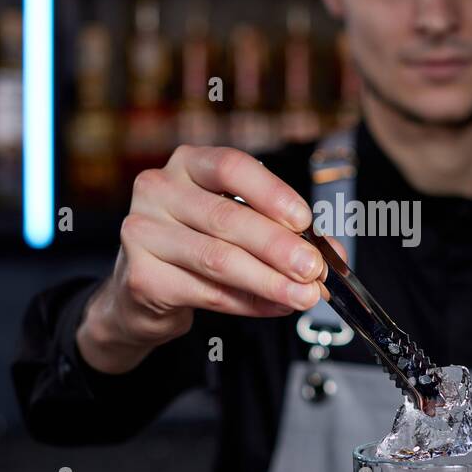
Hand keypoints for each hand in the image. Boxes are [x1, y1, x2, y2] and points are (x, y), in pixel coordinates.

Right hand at [76, 144, 340, 373]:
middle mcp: (158, 189)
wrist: (142, 292)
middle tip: (313, 269)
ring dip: (269, 281)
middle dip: (278, 247)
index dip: (271, 193)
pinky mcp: (141, 276)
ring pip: (217, 258)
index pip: (232, 167)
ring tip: (303, 295)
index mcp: (188, 164)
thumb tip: (331, 252)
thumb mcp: (239, 227)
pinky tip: (274, 307)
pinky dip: (248, 303)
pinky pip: (206, 292)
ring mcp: (142, 232)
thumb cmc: (196, 247)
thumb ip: (283, 233)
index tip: (305, 221)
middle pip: (226, 217)